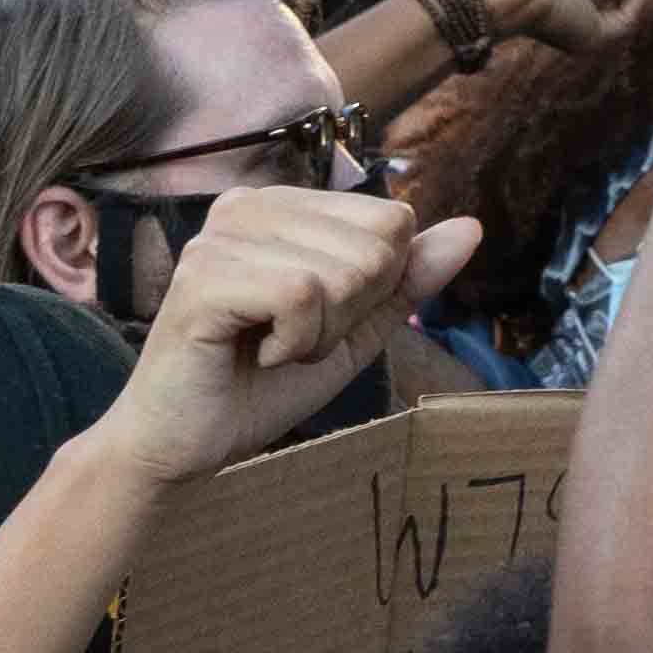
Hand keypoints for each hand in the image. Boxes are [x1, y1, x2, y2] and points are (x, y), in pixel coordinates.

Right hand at [90, 188, 474, 485]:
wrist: (182, 447)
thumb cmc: (259, 386)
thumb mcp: (353, 331)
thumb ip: (407, 280)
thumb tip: (471, 228)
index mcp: (284, 207)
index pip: (393, 222)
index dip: (375, 289)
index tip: (316, 320)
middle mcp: (248, 205)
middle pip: (376, 245)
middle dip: (349, 314)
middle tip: (289, 340)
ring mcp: (220, 236)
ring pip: (344, 272)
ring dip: (319, 335)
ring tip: (268, 348)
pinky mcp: (204, 277)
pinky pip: (303, 297)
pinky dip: (295, 343)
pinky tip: (255, 353)